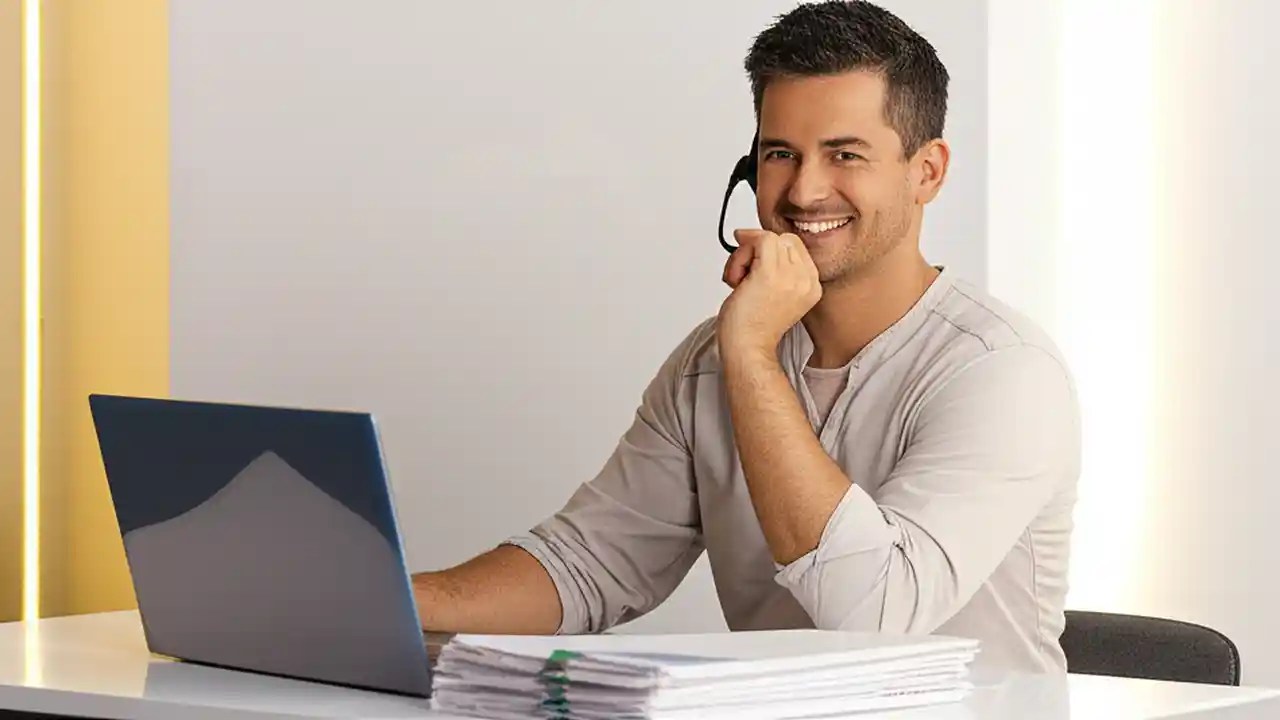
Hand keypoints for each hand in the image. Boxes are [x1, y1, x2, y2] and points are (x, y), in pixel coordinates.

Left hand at [717, 229, 821, 356]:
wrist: (748, 349)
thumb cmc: (753, 328)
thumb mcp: (774, 294)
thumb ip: (776, 270)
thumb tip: (750, 238)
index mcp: (812, 286)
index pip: (795, 246)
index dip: (770, 250)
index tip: (753, 264)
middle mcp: (805, 279)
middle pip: (783, 240)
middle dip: (757, 251)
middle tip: (742, 276)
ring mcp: (790, 275)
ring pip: (768, 238)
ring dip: (744, 255)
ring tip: (738, 281)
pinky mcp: (770, 273)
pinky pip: (759, 240)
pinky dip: (740, 254)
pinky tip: (734, 278)